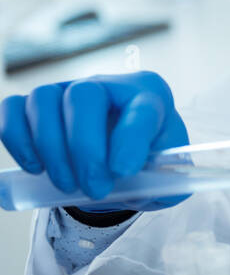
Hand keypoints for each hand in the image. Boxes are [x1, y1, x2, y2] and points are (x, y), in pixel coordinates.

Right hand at [0, 71, 188, 211]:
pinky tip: (34, 168)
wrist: (125, 164)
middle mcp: (107, 85)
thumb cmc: (148, 165)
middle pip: (83, 95)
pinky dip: (16, 139)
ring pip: (44, 99)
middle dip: (84, 148)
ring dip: (50, 148)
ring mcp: (67, 91)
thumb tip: (141, 183)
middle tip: (94, 189)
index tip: (123, 171)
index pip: (142, 106)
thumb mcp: (168, 177)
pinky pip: (12, 109)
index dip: (131, 138)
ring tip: (67, 185)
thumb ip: (164, 182)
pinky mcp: (36, 107)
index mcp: (150, 97)